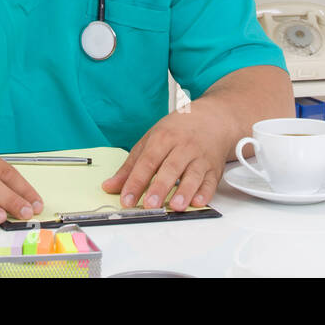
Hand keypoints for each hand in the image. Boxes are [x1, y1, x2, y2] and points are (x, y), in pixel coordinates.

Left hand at [101, 107, 232, 211]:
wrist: (212, 118)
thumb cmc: (178, 130)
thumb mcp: (150, 140)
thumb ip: (130, 166)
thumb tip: (110, 186)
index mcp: (163, 138)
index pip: (147, 162)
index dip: (136, 182)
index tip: (127, 199)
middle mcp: (183, 147)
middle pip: (170, 168)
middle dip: (160, 187)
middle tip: (150, 205)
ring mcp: (200, 157)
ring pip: (193, 175)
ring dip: (185, 191)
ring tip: (175, 206)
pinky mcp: (214, 168)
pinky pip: (211, 181)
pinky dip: (205, 192)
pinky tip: (198, 202)